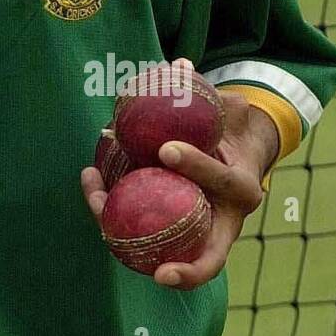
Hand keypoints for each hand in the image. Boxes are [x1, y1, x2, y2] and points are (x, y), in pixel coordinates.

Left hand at [81, 69, 277, 289]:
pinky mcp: (179, 236)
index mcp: (244, 188)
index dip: (197, 166)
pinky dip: (115, 218)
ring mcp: (203, 236)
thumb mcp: (230, 109)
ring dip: (131, 242)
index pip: (223, 180)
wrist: (239, 158)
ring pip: (174, 255)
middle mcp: (227, 222)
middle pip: (210, 255)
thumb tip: (180, 66)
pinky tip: (91, 187)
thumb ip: (206, 92)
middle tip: (154, 261)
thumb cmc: (230, 130)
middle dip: (188, 269)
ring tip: (97, 213)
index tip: (166, 149)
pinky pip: (147, 236)